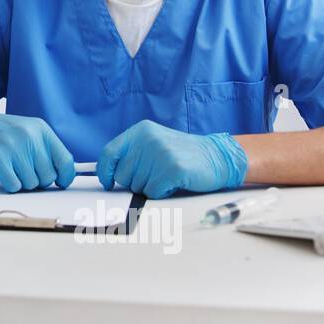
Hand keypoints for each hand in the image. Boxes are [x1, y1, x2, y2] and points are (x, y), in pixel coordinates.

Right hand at [0, 104, 74, 191]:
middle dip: (37, 179)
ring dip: (21, 181)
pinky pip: (14, 186)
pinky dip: (9, 184)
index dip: (65, 176)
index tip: (61, 182)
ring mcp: (13, 147)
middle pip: (48, 176)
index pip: (65, 160)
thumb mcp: (25, 130)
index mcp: (40, 129)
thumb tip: (63, 174)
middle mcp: (29, 136)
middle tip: (23, 170)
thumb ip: (44, 149)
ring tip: (10, 167)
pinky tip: (2, 172)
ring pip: (31, 183)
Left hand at [96, 120, 247, 197]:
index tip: (107, 182)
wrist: (218, 156)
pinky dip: (162, 193)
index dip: (105, 171)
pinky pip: (152, 193)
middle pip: (122, 175)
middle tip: (155, 174)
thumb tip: (108, 174)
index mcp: (141, 131)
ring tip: (167, 175)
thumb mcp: (154, 143)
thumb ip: (133, 153)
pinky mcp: (172, 169)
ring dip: (151, 187)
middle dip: (136, 182)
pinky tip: (174, 182)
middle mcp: (148, 140)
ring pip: (137, 187)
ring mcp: (160, 154)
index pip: (109, 153)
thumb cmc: (183, 154)